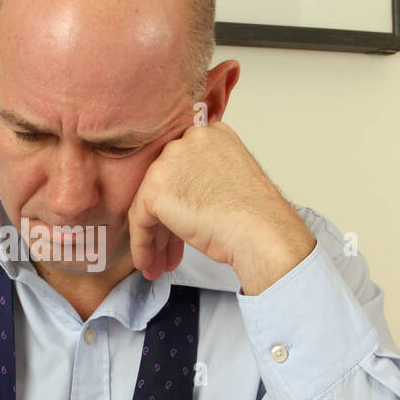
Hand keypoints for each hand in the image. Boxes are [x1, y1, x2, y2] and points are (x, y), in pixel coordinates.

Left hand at [128, 120, 315, 293]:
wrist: (260, 232)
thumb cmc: (256, 217)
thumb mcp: (232, 184)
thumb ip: (205, 181)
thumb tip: (183, 204)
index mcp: (213, 135)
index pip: (185, 170)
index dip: (182, 204)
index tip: (182, 229)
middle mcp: (189, 140)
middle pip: (167, 186)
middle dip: (166, 225)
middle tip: (167, 252)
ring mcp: (170, 161)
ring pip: (151, 203)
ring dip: (154, 239)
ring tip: (157, 264)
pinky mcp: (155, 187)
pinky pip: (139, 218)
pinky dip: (140, 243)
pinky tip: (146, 262)